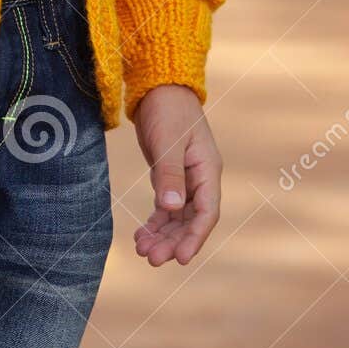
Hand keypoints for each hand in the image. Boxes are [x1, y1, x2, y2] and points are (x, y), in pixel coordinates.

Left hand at [131, 84, 221, 266]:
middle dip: (173, 241)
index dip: (195, 237)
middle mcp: (199, 179)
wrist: (159, 88)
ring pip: (176, 217)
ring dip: (162, 235)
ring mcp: (185, 180)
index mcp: (207, 170)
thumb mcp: (167, 141)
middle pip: (190, 220)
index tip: (180, 258)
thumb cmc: (168, 110)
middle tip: (151, 259)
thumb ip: (170, 174)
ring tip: (142, 252)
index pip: (206, 212)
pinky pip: (165, 208)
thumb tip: (171, 208)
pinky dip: (155, 223)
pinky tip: (141, 236)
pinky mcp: (169, 177)